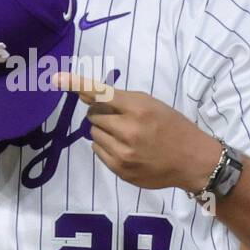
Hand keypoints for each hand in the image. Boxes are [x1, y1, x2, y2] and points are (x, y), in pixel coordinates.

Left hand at [52, 73, 221, 190]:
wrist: (193, 160)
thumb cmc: (173, 127)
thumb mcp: (152, 105)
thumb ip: (120, 100)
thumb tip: (85, 96)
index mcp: (139, 109)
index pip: (101, 93)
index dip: (77, 85)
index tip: (56, 79)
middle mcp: (128, 130)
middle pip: (93, 115)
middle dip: (103, 114)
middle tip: (121, 119)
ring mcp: (123, 153)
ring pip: (93, 133)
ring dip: (104, 130)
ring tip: (126, 135)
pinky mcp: (120, 169)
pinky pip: (97, 150)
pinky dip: (105, 145)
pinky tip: (125, 148)